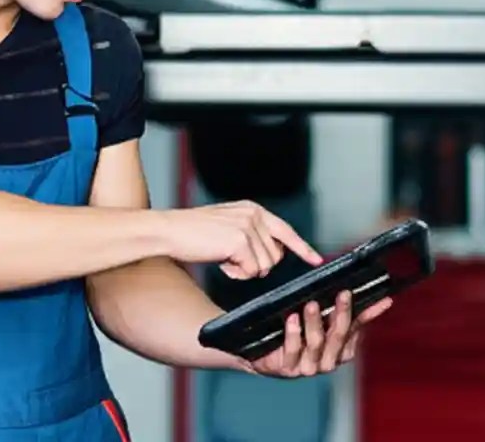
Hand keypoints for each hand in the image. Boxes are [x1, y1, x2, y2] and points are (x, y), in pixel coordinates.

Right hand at [160, 201, 323, 278]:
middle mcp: (255, 215)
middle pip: (275, 256)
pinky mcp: (241, 241)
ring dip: (244, 270)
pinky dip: (235, 274)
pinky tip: (220, 262)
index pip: (285, 230)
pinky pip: (251, 271)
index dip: (302, 247)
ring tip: (222, 258)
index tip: (316, 260)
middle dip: (256, 265)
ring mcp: (249, 227)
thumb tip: (268, 257)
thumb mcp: (227, 226)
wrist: (169, 230)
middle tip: (231, 259)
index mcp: (253, 209)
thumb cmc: (192, 233)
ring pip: (264, 267)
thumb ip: (250, 235)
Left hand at [243, 291, 393, 377]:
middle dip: (341, 314)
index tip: (376, 297)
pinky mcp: (287, 367)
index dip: (366, 313)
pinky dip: (293, 334)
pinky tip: (292, 319)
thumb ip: (347, 311)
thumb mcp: (324, 321)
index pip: (357, 328)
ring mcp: (308, 366)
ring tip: (311, 304)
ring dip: (315, 322)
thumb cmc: (299, 334)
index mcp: (342, 350)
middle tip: (342, 294)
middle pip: (338, 336)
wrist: (265, 355)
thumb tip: (380, 298)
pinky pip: (293, 350)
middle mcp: (329, 361)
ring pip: (316, 343)